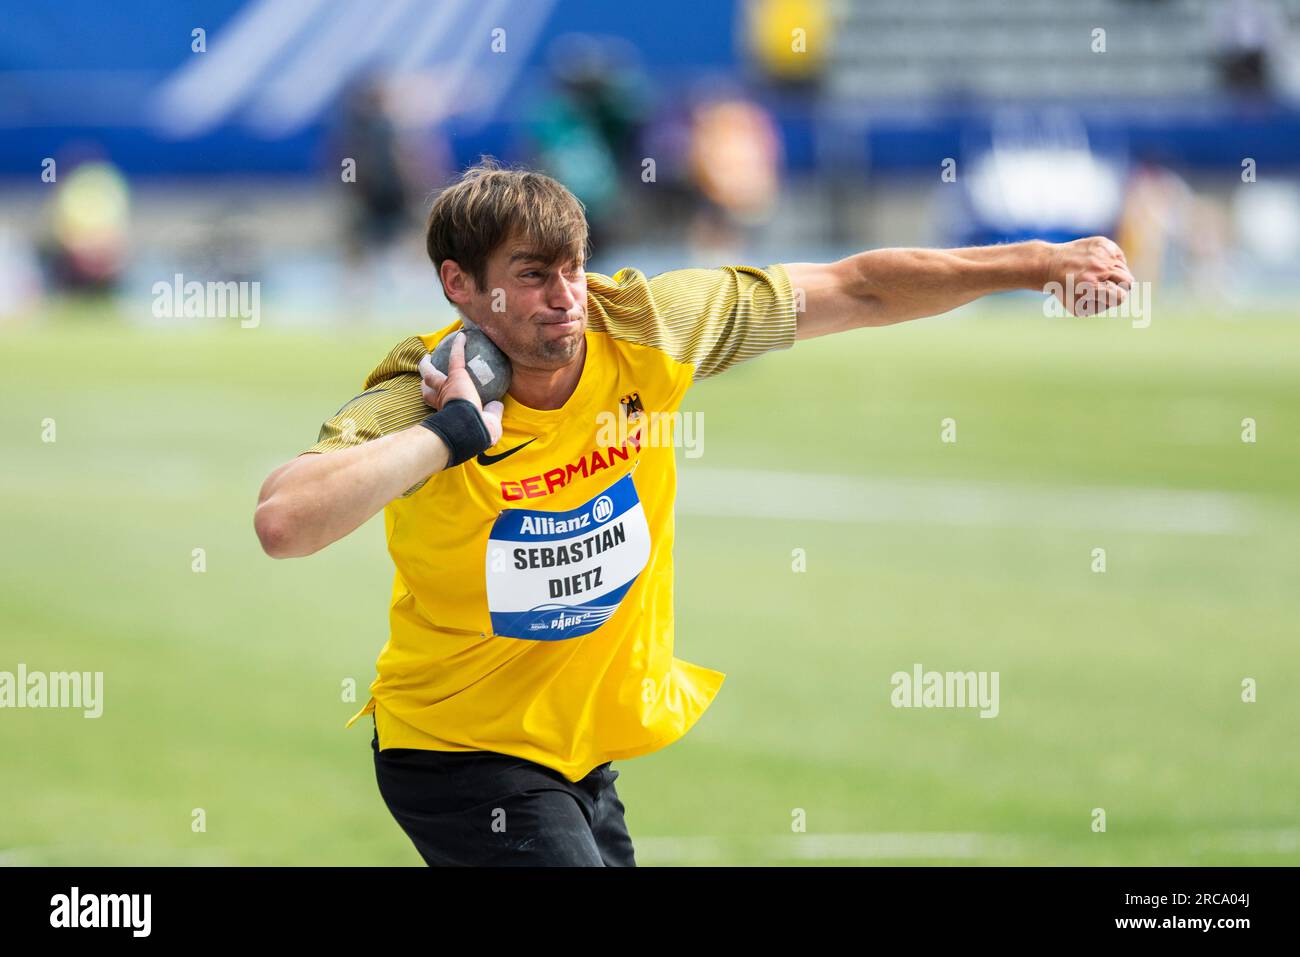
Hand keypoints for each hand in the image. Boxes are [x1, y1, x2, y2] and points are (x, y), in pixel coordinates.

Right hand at [418, 332, 504, 446]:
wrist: (471, 428)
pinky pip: (456, 357)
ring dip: (427, 365)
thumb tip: (496, 405)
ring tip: (427, 357)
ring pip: (430, 374)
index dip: (436, 401)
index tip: (438, 398)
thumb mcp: (486, 424)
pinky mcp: (456, 376)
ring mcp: (445, 387)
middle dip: (425, 384)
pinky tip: (462, 336)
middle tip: (425, 378)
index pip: (438, 406)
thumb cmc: (478, 431)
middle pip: (426, 390)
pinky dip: (459, 346)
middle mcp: (441, 400)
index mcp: (448, 413)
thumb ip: (491, 412)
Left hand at [1044, 236, 1134, 316]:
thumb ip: (1102, 306)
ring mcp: (1102, 254)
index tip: (1102, 295)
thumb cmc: (1065, 289)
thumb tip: (1119, 296)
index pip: (1121, 297)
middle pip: (1128, 281)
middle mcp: (1099, 268)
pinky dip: (1112, 261)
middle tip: (1105, 285)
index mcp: (1092, 286)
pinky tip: (1099, 263)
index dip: (1114, 299)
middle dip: (1119, 287)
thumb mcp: (1079, 307)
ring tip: (1100, 275)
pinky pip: (1118, 255)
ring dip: (1115, 274)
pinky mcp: (1102, 243)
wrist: (1049, 264)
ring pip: (1124, 267)